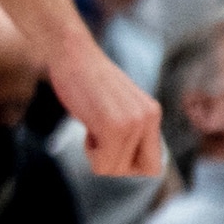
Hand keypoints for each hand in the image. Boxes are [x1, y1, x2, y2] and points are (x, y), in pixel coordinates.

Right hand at [52, 33, 163, 178]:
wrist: (70, 52)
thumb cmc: (86, 78)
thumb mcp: (119, 103)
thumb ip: (130, 127)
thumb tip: (127, 162)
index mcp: (152, 113)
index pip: (153, 165)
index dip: (130, 165)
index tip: (112, 148)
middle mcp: (148, 118)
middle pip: (137, 171)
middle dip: (114, 162)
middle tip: (99, 136)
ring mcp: (132, 123)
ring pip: (115, 169)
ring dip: (98, 155)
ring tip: (92, 125)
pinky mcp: (112, 126)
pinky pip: (101, 164)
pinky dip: (89, 152)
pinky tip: (88, 126)